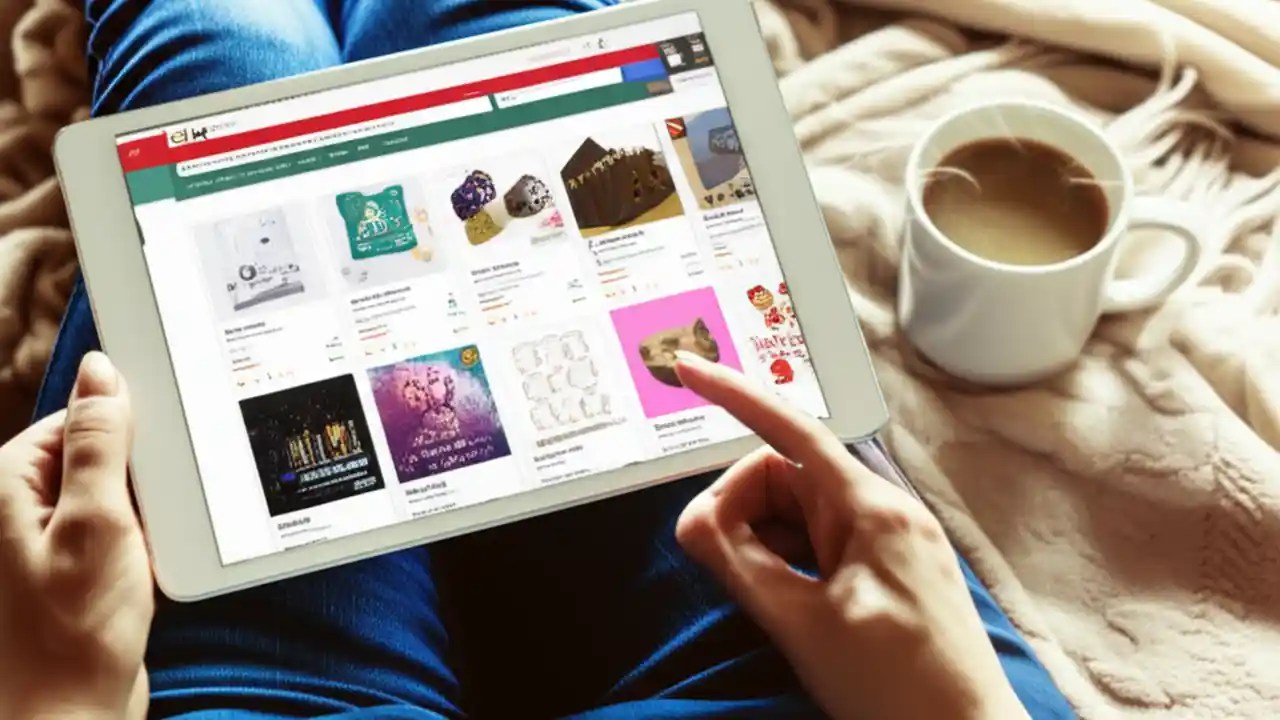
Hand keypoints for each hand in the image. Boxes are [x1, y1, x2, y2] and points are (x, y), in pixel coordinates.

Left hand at [0, 352, 151, 719]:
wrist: (70, 716)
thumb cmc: (73, 630)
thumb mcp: (96, 521)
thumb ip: (99, 442)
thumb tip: (100, 372)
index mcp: (5, 485)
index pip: (74, 419)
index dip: (124, 429)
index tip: (160, 449)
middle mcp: (17, 508)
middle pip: (94, 454)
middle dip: (136, 475)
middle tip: (152, 510)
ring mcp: (44, 542)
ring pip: (112, 494)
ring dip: (143, 512)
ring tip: (147, 546)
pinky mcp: (71, 570)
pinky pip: (116, 531)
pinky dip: (141, 541)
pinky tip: (147, 567)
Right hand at [673, 353, 1026, 719]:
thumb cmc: (898, 689)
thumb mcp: (802, 624)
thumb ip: (738, 563)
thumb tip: (691, 519)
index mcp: (872, 508)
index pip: (791, 430)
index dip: (735, 396)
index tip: (688, 370)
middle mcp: (884, 511)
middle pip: (785, 477)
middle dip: (740, 509)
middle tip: (719, 562)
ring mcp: (890, 542)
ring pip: (799, 514)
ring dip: (763, 541)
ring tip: (762, 599)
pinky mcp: (889, 571)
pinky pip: (822, 543)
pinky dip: (788, 560)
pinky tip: (785, 601)